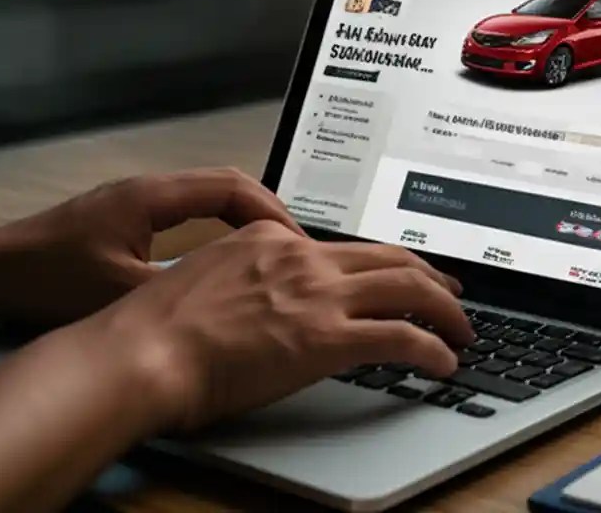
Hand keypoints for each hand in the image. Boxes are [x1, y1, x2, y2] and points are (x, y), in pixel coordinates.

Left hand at [0, 168, 303, 326]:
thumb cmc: (45, 279)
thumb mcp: (122, 293)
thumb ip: (182, 290)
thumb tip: (237, 299)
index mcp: (153, 198)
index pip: (232, 187)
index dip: (272, 212)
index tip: (296, 242)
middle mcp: (149, 191)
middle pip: (228, 186)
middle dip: (268, 213)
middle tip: (298, 248)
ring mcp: (137, 204)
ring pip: (209, 198)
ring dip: (245, 221)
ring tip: (275, 253)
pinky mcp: (126, 221)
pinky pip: (190, 214)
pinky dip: (219, 230)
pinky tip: (228, 260)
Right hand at [82, 220, 471, 431]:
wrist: (139, 355)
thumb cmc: (154, 332)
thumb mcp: (205, 280)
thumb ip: (246, 279)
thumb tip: (269, 301)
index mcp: (270, 239)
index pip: (343, 247)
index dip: (380, 263)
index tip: (395, 276)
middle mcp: (300, 256)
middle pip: (389, 256)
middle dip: (430, 275)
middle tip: (451, 292)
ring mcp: (317, 294)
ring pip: (410, 287)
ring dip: (446, 309)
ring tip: (462, 329)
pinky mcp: (327, 336)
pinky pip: (403, 336)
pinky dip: (434, 347)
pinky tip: (444, 362)